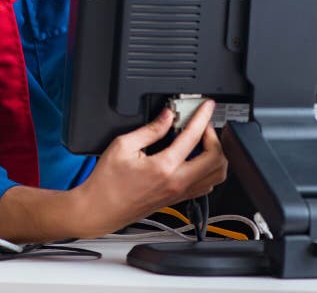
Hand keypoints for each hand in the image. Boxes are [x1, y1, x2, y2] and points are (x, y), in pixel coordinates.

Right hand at [73, 100, 227, 237]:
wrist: (99, 210)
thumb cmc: (106, 183)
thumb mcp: (123, 146)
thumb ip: (150, 130)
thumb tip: (166, 116)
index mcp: (164, 167)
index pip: (193, 137)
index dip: (203, 116)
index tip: (207, 106)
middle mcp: (177, 183)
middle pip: (216, 159)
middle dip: (214, 136)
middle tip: (202, 124)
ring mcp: (179, 193)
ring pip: (216, 175)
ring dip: (215, 154)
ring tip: (202, 140)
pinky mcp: (177, 199)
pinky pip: (205, 186)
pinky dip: (209, 170)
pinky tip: (196, 159)